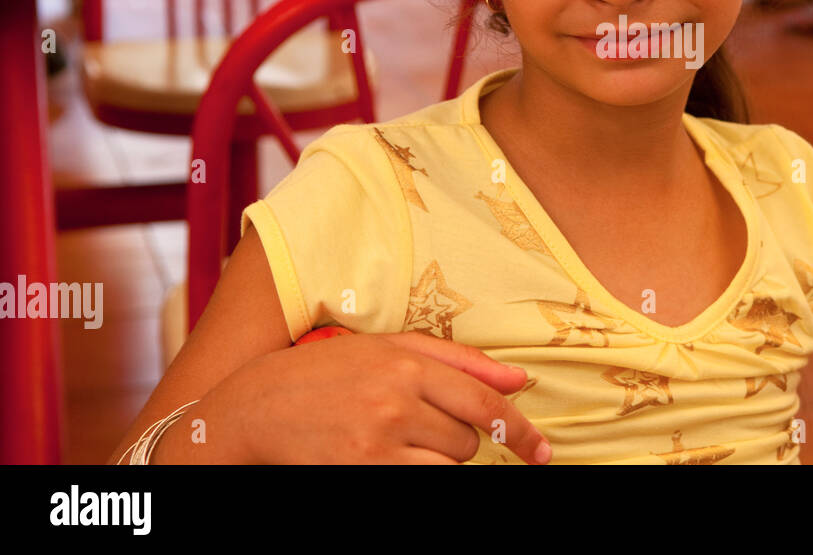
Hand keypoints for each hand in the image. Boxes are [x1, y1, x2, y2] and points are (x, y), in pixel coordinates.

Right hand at [205, 331, 550, 463]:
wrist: (250, 410)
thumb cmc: (324, 373)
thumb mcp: (387, 348)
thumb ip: (458, 360)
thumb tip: (519, 380)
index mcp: (406, 365)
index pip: (485, 404)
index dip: (520, 432)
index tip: (541, 451)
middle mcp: (396, 405)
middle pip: (466, 442)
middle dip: (457, 441)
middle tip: (418, 427)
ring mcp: (376, 446)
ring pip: (446, 468)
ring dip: (439, 462)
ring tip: (403, 443)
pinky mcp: (359, 475)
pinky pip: (416, 485)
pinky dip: (417, 474)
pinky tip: (397, 458)